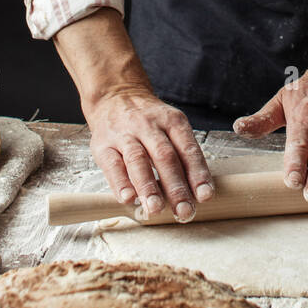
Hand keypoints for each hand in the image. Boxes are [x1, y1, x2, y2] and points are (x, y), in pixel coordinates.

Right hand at [85, 86, 214, 221]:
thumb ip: (182, 155)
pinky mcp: (103, 145)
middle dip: (176, 187)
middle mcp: (149, 126)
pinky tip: (128, 199)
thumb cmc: (149, 121)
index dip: (197, 173)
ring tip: (156, 209)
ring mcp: (125, 134)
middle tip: (184, 211)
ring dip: (148, 187)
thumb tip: (196, 192)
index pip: (188, 149)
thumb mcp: (170, 127)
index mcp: (172, 121)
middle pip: (165, 156)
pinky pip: (112, 165)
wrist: (115, 96)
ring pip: (138, 160)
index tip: (205, 196)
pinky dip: (121, 183)